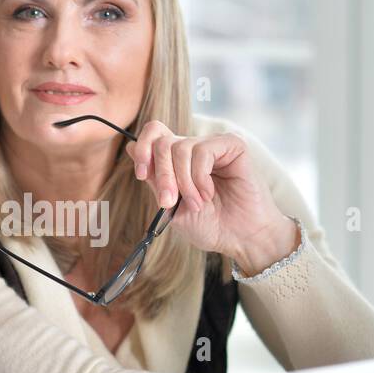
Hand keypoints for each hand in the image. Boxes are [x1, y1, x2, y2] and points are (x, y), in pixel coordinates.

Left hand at [123, 120, 297, 273]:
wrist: (241, 238)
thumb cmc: (211, 226)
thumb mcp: (172, 206)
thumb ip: (154, 179)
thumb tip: (131, 147)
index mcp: (178, 161)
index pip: (153, 134)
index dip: (143, 149)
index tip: (141, 175)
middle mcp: (194, 149)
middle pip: (162, 141)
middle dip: (162, 175)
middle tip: (169, 201)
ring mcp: (213, 146)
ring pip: (181, 147)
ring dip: (183, 182)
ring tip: (197, 203)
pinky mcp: (232, 146)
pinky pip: (203, 151)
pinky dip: (200, 177)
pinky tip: (209, 194)